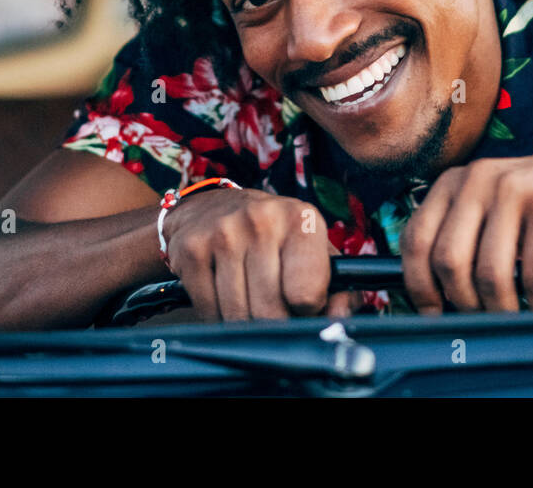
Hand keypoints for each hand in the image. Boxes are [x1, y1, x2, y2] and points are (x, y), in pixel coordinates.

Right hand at [161, 187, 353, 320]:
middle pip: (270, 312)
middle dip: (273, 323)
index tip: (302, 301)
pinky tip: (223, 295)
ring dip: (243, 322)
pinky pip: (207, 311)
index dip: (307, 310)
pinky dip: (216, 317)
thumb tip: (340, 322)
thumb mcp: (315, 253)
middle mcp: (262, 220)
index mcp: (301, 220)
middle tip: (273, 307)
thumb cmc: (275, 239)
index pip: (308, 294)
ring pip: (236, 316)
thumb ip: (341, 291)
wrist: (214, 208)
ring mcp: (223, 233)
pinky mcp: (191, 249)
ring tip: (248, 298)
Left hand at [400, 149, 532, 312]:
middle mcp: (478, 179)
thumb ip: (460, 232)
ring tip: (512, 318)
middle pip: (448, 259)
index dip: (418, 284)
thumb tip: (435, 295)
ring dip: (500, 309)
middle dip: (461, 301)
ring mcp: (514, 190)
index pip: (416, 238)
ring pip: (489, 273)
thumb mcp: (490, 201)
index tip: (432, 312)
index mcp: (453, 180)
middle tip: (479, 318)